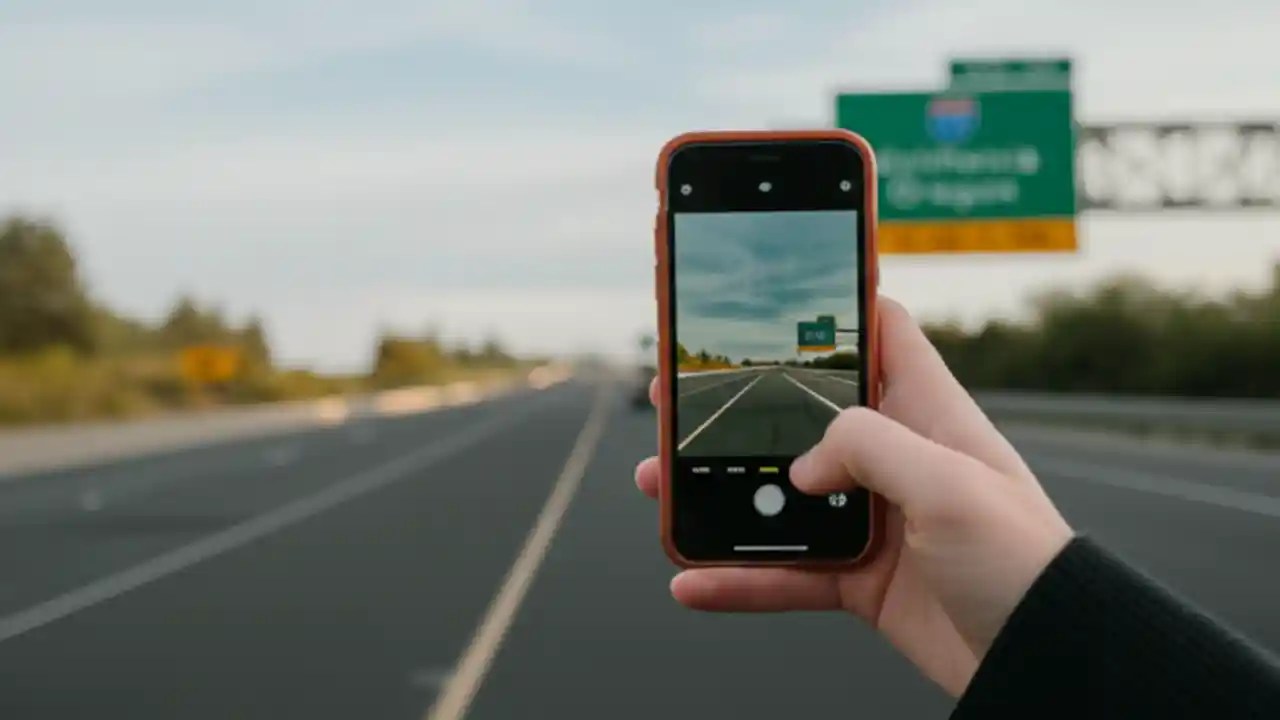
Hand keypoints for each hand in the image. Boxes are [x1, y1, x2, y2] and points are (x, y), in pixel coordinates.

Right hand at [633, 297, 1072, 696]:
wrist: (1047, 661)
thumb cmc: (1026, 562)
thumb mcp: (950, 484)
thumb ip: (869, 449)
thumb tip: (803, 465)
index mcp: (928, 414)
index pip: (882, 333)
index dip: (836, 303)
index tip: (776, 291)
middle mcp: (897, 460)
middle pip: (802, 415)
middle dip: (739, 406)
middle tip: (681, 395)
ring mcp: (875, 520)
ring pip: (779, 496)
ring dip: (720, 492)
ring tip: (661, 483)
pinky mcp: (860, 579)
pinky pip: (785, 574)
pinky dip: (739, 579)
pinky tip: (695, 580)